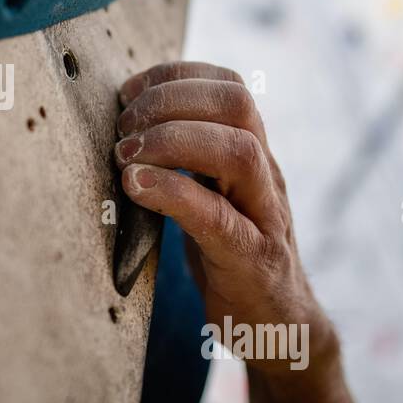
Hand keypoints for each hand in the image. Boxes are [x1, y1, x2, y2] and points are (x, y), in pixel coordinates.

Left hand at [114, 61, 333, 372]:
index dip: (175, 76)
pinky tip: (135, 187)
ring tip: (126, 157)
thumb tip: (123, 126)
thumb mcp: (212, 195)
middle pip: (237, 103)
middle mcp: (265, 175)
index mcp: (254, 154)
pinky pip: (218, 217)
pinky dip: (172, 193)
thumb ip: (185, 161)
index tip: (128, 93)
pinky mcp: (252, 261)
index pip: (229, 85)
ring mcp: (264, 216)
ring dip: (170, 141)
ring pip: (238, 151)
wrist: (280, 326)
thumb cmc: (230, 255)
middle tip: (123, 128)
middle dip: (170, 101)